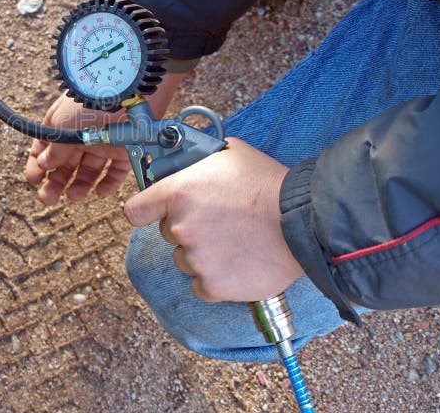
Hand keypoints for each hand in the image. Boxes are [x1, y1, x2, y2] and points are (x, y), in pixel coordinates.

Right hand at [26, 73, 185, 204]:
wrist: (129, 88)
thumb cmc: (91, 102)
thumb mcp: (64, 124)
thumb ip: (54, 148)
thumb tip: (43, 164)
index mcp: (62, 124)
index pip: (44, 148)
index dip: (36, 165)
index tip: (33, 181)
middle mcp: (82, 134)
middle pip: (65, 163)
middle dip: (55, 182)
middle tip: (48, 198)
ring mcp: (104, 142)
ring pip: (89, 171)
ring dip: (79, 185)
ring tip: (74, 195)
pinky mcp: (125, 149)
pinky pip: (115, 172)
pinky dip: (107, 184)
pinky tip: (98, 192)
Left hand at [123, 138, 302, 301]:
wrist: (304, 220)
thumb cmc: (269, 184)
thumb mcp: (230, 154)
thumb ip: (200, 161)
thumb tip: (191, 159)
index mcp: (177, 192)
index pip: (135, 210)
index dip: (145, 211)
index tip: (154, 213)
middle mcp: (180, 227)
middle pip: (169, 234)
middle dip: (188, 229)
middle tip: (219, 222)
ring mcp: (195, 258)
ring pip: (185, 260)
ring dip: (203, 254)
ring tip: (235, 242)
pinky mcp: (213, 285)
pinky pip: (200, 285)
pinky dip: (215, 280)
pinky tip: (237, 263)